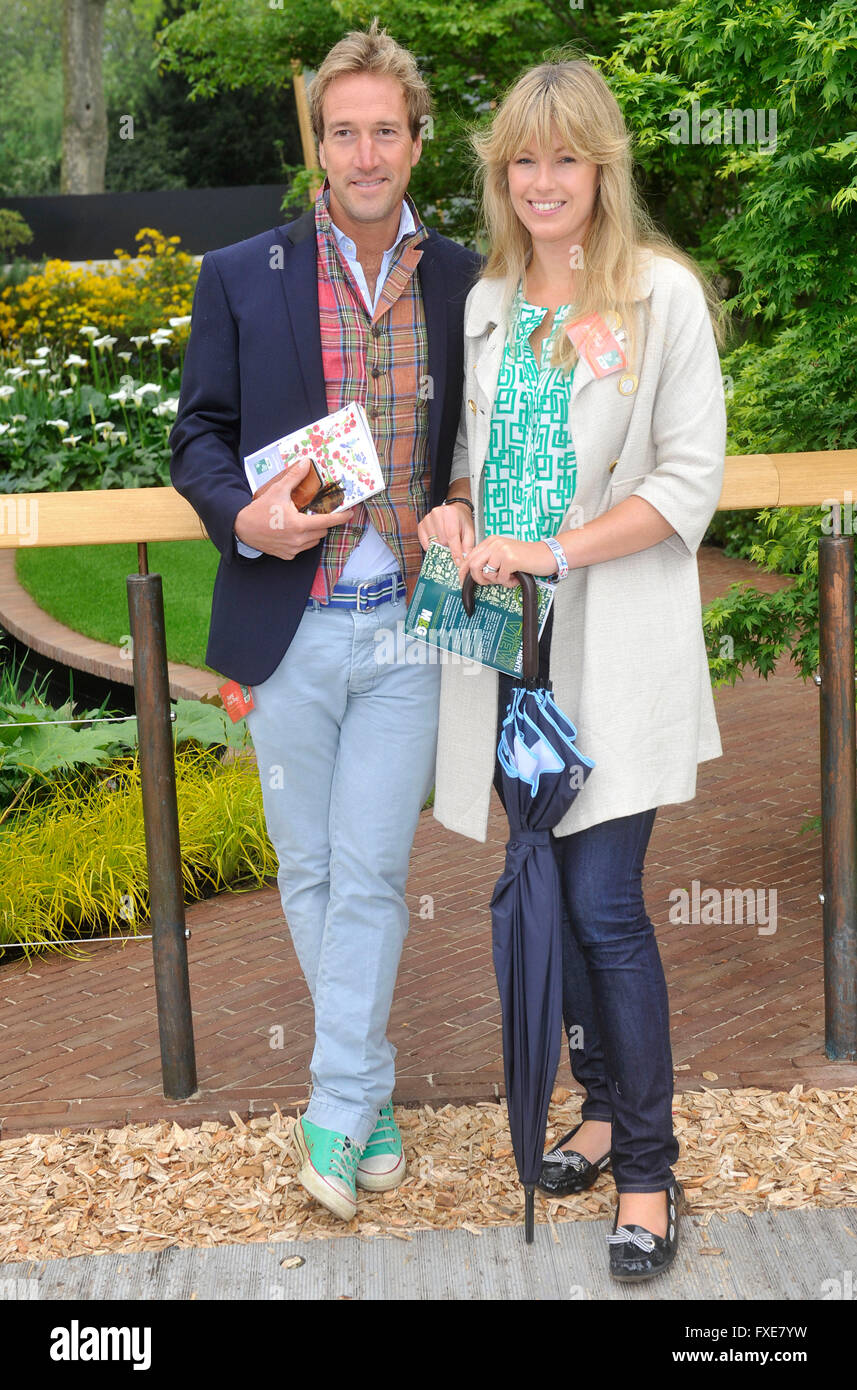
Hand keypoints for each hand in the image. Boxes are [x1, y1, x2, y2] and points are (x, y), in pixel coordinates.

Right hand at [234, 456, 353, 560]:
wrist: (242, 528)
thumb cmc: (260, 510)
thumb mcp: (278, 491)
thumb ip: (294, 477)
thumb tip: (306, 464)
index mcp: (299, 524)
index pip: (327, 522)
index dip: (341, 517)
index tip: (350, 513)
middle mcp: (298, 540)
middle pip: (322, 532)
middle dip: (322, 522)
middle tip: (314, 513)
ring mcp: (293, 549)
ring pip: (314, 541)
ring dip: (313, 532)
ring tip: (302, 522)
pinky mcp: (287, 555)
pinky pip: (302, 548)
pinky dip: (302, 541)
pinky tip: (292, 532)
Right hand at [417, 499, 474, 566]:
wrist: (455, 510)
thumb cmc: (462, 521)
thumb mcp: (469, 531)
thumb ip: (468, 545)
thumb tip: (463, 560)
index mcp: (451, 513)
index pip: (451, 536)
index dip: (455, 551)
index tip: (457, 562)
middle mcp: (437, 513)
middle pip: (442, 541)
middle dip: (449, 547)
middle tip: (453, 544)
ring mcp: (427, 519)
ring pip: (433, 543)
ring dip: (440, 546)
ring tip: (446, 540)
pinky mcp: (421, 525)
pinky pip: (425, 542)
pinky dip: (432, 545)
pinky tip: (438, 541)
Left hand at [458, 534, 559, 587]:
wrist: (547, 554)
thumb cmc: (526, 557)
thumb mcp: (504, 554)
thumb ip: (489, 559)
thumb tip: (473, 573)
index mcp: (490, 541)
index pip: (469, 557)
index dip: (463, 571)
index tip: (462, 581)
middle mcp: (494, 543)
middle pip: (473, 566)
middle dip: (479, 579)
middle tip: (491, 582)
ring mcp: (502, 550)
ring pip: (487, 574)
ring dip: (497, 581)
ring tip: (508, 577)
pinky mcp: (510, 559)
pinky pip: (500, 578)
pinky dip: (508, 582)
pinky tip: (516, 577)